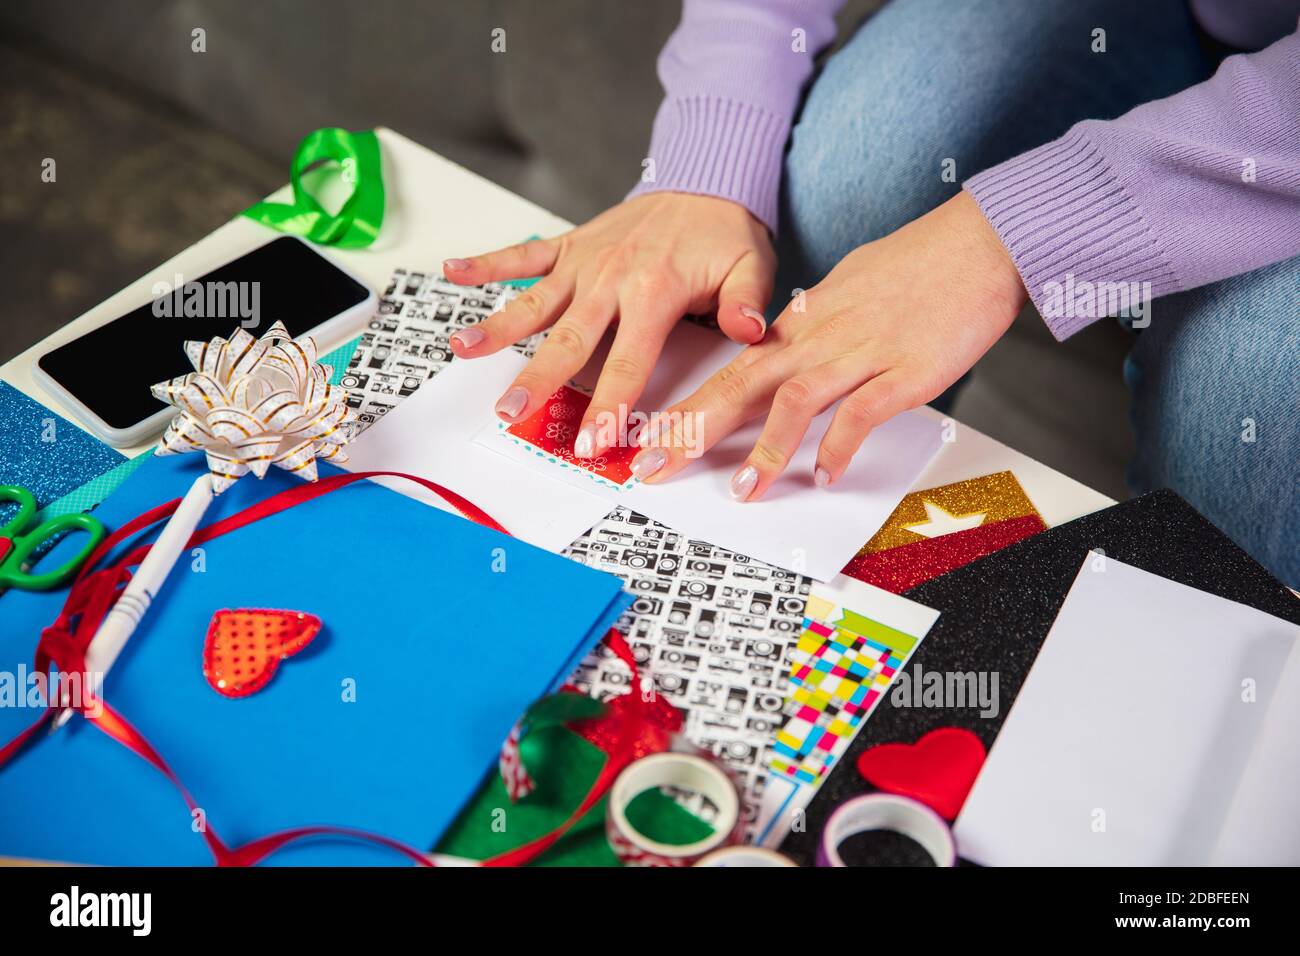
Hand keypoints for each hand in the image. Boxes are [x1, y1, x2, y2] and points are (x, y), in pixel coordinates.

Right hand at [443, 192, 775, 457]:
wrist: (705, 181)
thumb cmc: (726, 234)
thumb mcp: (752, 266)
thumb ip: (746, 302)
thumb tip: (750, 331)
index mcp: (654, 291)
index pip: (628, 360)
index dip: (610, 404)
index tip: (592, 440)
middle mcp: (611, 278)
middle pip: (569, 339)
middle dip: (538, 379)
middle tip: (510, 412)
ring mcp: (585, 261)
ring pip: (535, 301)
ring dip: (497, 325)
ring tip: (462, 347)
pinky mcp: (570, 244)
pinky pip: (524, 253)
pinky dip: (488, 261)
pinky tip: (452, 270)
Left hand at [630, 191, 1026, 498]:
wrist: (978, 243)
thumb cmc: (917, 265)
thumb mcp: (846, 289)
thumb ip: (812, 325)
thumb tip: (786, 346)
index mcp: (802, 322)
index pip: (730, 369)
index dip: (685, 407)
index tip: (649, 440)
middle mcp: (820, 337)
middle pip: (741, 385)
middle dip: (691, 430)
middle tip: (653, 469)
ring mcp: (861, 353)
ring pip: (794, 401)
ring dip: (765, 449)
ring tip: (742, 491)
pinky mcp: (905, 370)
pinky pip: (862, 413)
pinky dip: (840, 446)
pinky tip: (825, 474)